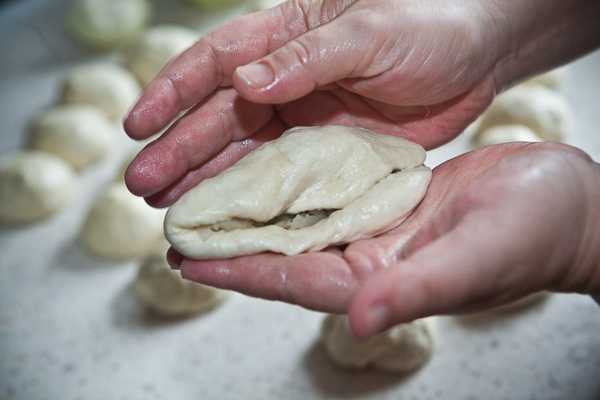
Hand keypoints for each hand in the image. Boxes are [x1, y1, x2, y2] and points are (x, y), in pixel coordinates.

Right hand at [123, 0, 503, 206]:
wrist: (480, 52)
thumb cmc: (429, 22)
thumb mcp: (370, 33)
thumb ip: (307, 58)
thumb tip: (243, 84)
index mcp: (287, 38)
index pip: (215, 61)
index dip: (172, 92)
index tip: (137, 124)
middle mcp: (287, 80)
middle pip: (221, 117)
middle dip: (180, 150)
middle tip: (142, 186)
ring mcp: (306, 118)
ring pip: (245, 152)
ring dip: (207, 180)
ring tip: (170, 209)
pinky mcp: (331, 151)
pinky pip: (286, 177)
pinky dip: (256, 197)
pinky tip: (230, 217)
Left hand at [174, 142, 599, 336]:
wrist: (568, 205)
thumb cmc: (535, 236)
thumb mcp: (475, 260)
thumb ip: (415, 290)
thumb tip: (356, 321)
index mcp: (380, 279)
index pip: (293, 279)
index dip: (238, 270)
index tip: (187, 258)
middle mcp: (370, 256)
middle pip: (285, 250)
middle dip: (232, 239)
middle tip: (178, 223)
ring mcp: (380, 225)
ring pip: (303, 218)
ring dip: (257, 208)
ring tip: (209, 193)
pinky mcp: (393, 196)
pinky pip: (333, 190)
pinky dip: (298, 182)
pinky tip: (271, 168)